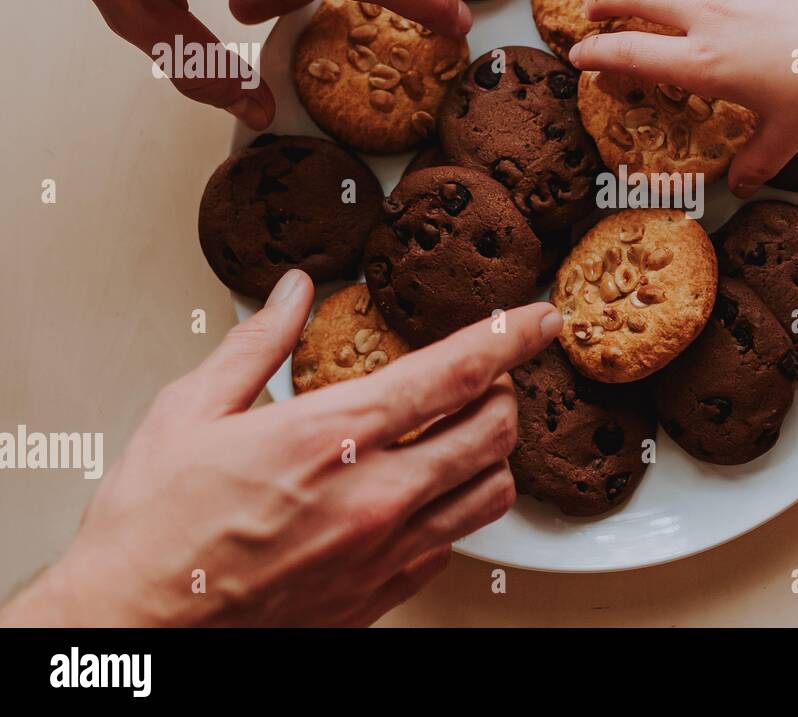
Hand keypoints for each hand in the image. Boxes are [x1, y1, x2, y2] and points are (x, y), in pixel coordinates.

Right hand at [0, 271, 559, 626]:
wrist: (137, 627)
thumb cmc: (154, 526)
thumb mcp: (190, 411)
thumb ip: (258, 344)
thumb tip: (295, 292)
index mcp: (331, 436)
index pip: (454, 373)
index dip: (510, 338)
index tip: (539, 318)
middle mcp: (374, 496)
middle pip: (494, 430)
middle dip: (504, 390)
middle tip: (485, 376)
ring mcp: (383, 551)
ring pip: (493, 493)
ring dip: (493, 452)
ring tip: (464, 431)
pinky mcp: (379, 594)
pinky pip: (454, 542)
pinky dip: (458, 506)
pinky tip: (426, 491)